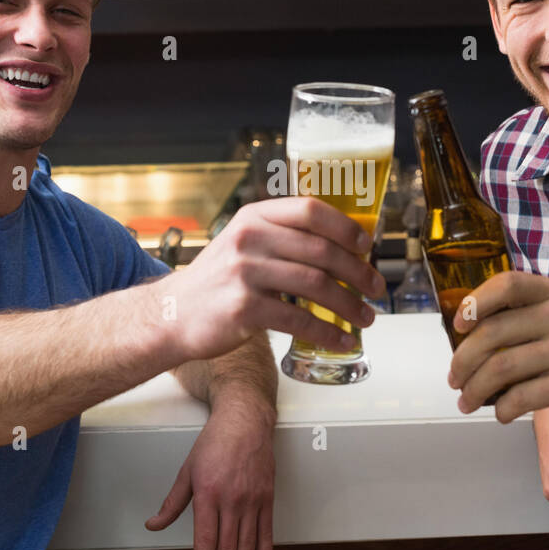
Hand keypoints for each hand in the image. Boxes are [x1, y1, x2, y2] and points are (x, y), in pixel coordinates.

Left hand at [145, 398, 274, 549]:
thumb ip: (172, 503)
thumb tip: (154, 524)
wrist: (245, 421)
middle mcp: (232, 500)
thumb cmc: (215, 442)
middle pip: (228, 547)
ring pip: (248, 544)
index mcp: (208, 494)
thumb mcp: (187, 470)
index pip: (205, 539)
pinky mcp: (267, 497)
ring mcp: (252, 500)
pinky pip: (267, 531)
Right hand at [157, 197, 385, 360]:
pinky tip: (341, 339)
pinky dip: (327, 332)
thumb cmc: (217, 282)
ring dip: (349, 304)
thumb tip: (342, 249)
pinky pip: (299, 320)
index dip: (346, 227)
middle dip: (358, 272)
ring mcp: (245, 273)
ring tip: (366, 317)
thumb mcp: (244, 244)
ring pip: (316, 285)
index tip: (367, 245)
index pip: (310, 210)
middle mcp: (249, 239)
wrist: (172, 314)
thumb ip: (282, 238)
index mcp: (254, 217)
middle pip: (321, 250)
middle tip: (376, 288)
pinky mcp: (244, 309)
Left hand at [446, 271, 548, 423]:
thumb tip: (467, 336)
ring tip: (466, 401)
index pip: (506, 285)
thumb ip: (526, 316)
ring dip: (474, 389)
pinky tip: (500, 413)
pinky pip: (522, 397)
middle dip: (462, 361)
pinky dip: (502, 409)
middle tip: (453, 379)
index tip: (458, 326)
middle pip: (492, 333)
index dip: (474, 303)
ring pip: (501, 368)